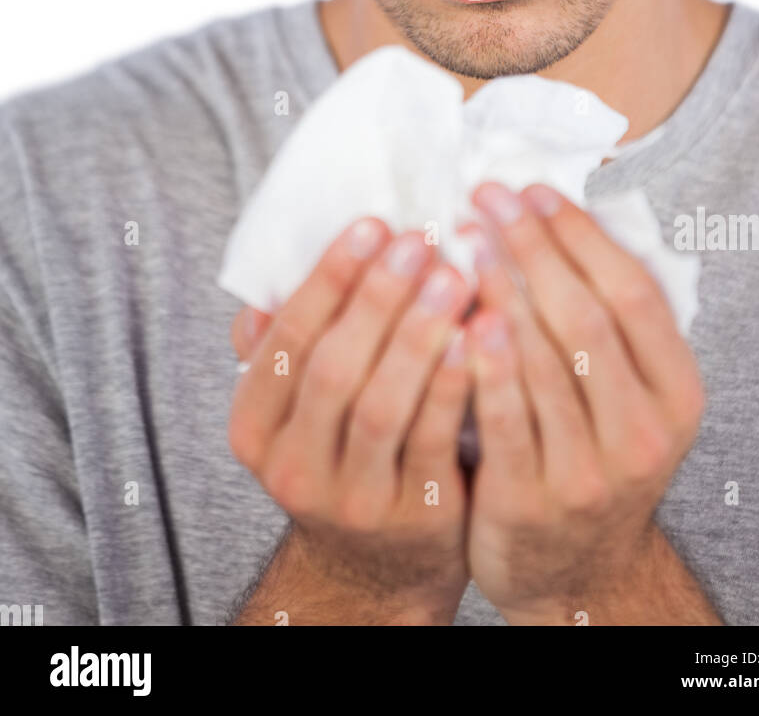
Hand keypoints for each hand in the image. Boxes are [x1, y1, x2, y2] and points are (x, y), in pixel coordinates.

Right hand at [228, 218, 473, 618]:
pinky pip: (432, 442)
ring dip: (419, 333)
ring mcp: (350, 498)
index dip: (329, 279)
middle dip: (378, 296)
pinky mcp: (411, 517)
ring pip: (381, 406)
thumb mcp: (298, 410)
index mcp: (254, 427)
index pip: (285, 340)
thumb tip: (266, 286)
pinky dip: (452, 386)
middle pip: (333, 369)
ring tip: (455, 275)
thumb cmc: (343, 451)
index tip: (373, 224)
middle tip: (421, 240)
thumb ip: (283, 351)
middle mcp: (292, 467)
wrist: (377, 562)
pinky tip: (475, 338)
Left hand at [460, 182, 706, 623]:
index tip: (535, 190)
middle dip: (533, 247)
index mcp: (677, 393)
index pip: (633, 292)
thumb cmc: (596, 455)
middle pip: (585, 317)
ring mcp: (589, 471)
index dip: (581, 235)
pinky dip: (481, 362)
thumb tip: (558, 216)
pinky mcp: (531, 500)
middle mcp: (643, 432)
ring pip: (541, 361)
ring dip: (500, 288)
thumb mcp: (631, 398)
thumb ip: (610, 325)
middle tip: (488, 199)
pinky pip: (503, 417)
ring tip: (465, 238)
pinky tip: (457, 315)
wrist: (579, 572)